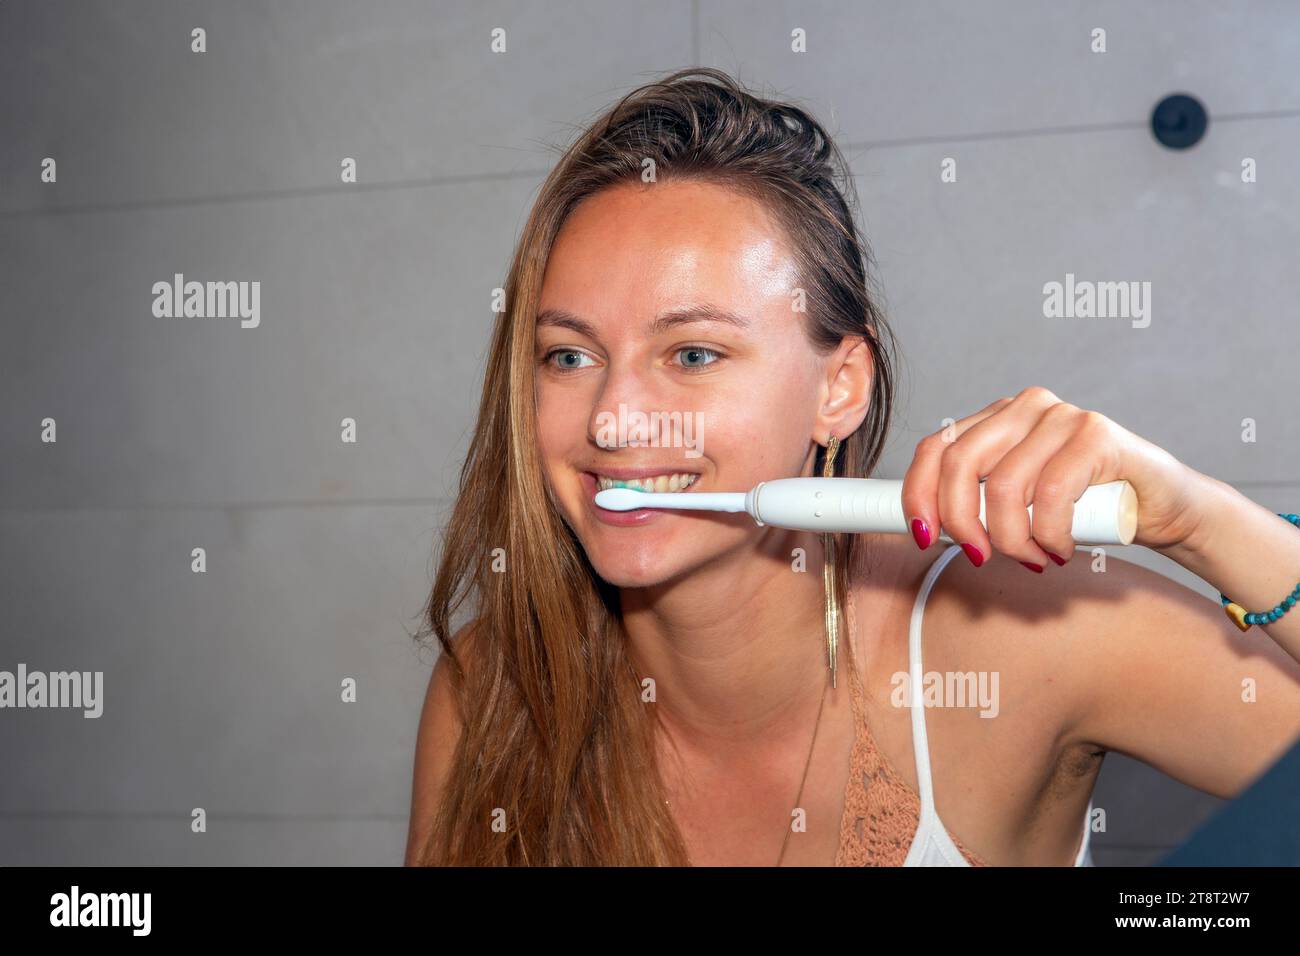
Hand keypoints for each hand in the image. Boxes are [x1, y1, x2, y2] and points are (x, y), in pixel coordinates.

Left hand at [900, 386, 1210, 568]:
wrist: (1160, 508)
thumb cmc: (1082, 509)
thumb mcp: (1017, 505)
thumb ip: (977, 503)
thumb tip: (925, 528)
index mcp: (996, 419)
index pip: (935, 448)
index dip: (919, 494)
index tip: (925, 537)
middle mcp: (1024, 407)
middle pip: (960, 464)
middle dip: (961, 522)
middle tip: (981, 556)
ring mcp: (1061, 416)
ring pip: (1004, 487)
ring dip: (1012, 540)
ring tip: (1032, 558)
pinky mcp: (1096, 434)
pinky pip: (1050, 495)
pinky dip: (1049, 535)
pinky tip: (1061, 549)